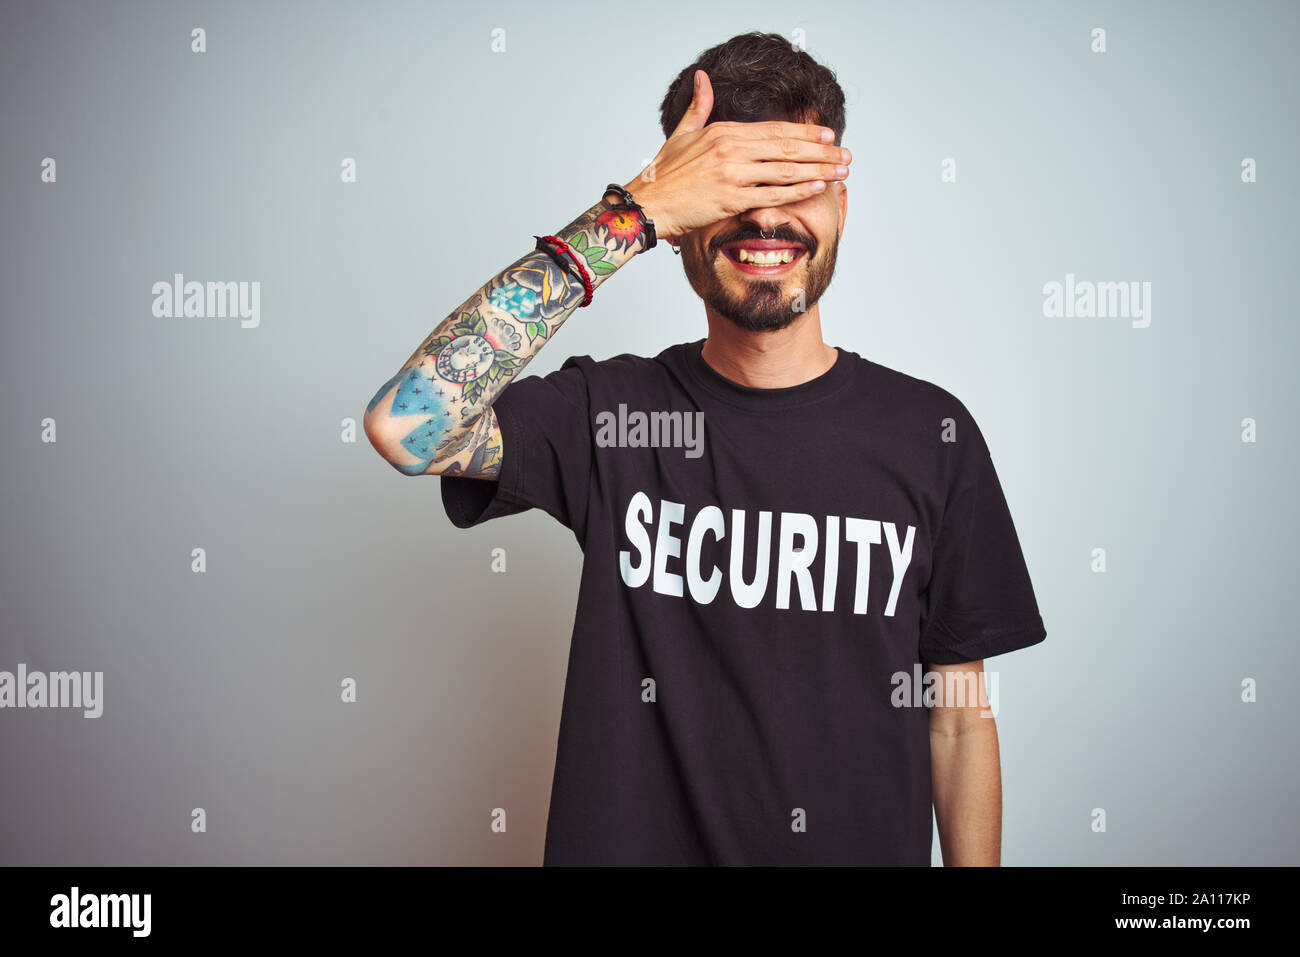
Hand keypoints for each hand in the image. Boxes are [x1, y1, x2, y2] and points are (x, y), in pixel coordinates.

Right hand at [622, 69, 850, 241]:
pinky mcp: (730, 199)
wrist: (648, 203)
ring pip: (786, 169)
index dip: (806, 132)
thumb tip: (702, 77)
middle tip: (847, 155)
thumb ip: (698, 106)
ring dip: (819, 169)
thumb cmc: (663, 173)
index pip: (775, 130)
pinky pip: (772, 194)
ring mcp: (732, 174)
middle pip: (787, 147)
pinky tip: (817, 186)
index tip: (829, 135)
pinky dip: (798, 190)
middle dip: (822, 151)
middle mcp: (731, 149)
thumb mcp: (681, 133)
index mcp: (723, 131)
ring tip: (841, 171)